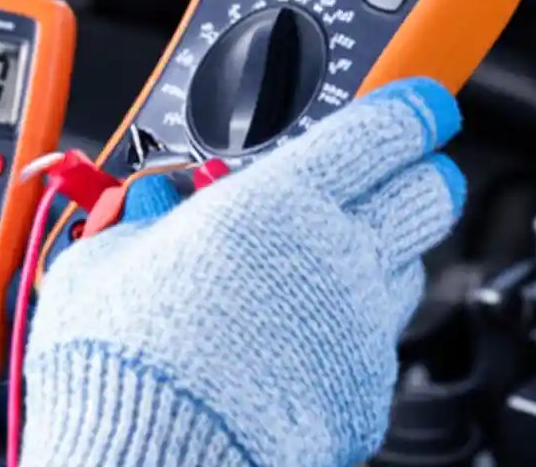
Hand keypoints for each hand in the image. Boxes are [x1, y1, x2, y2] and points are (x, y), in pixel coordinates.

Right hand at [23, 78, 466, 466]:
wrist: (153, 460)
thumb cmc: (123, 362)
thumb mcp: (105, 261)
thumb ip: (140, 221)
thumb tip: (151, 206)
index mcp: (278, 203)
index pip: (385, 130)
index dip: (413, 109)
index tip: (419, 104)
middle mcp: (337, 259)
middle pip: (430, 191)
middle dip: (419, 173)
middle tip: (386, 173)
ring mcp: (358, 330)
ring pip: (409, 267)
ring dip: (380, 253)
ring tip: (322, 262)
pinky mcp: (362, 393)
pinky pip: (378, 344)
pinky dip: (350, 331)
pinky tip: (300, 341)